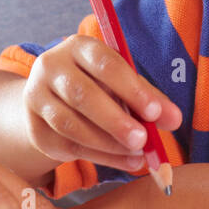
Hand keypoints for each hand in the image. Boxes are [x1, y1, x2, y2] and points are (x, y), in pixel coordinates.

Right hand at [24, 35, 181, 171]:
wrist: (53, 99)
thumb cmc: (98, 85)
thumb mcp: (122, 82)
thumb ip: (148, 98)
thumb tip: (174, 119)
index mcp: (78, 47)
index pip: (105, 64)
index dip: (131, 89)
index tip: (155, 113)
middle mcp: (51, 67)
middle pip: (82, 95)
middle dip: (116, 121)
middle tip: (143, 140)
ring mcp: (36, 97)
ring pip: (70, 124)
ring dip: (107, 144)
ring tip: (137, 154)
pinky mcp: (35, 128)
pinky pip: (66, 146)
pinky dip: (100, 158)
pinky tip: (125, 161)